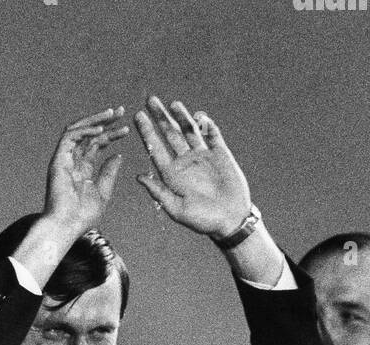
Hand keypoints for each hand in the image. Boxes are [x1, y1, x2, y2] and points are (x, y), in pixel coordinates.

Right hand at [42, 107, 129, 234]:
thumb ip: (109, 173)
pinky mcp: (58, 160)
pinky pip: (70, 137)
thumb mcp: (103, 192)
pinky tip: (100, 130)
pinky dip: (84, 131)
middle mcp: (73, 162)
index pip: (97, 145)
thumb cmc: (83, 216)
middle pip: (88, 135)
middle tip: (120, 111)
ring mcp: (64, 160)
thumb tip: (117, 155)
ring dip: (94, 120)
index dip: (111, 134)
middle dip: (104, 122)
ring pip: (78, 131)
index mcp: (83, 170)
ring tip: (112, 114)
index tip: (126, 129)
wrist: (67, 225)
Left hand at [134, 97, 253, 238]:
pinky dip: (206, 124)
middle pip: (170, 134)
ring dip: (181, 116)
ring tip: (172, 103)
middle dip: (160, 117)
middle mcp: (185, 161)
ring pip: (189, 130)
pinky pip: (212, 134)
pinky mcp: (220, 153)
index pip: (156, 148)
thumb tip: (138, 177)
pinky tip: (199, 116)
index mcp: (171, 174)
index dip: (146, 132)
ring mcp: (202, 155)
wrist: (231, 220)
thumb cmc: (202, 220)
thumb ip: (159, 192)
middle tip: (150, 99)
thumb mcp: (177, 209)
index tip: (137, 116)